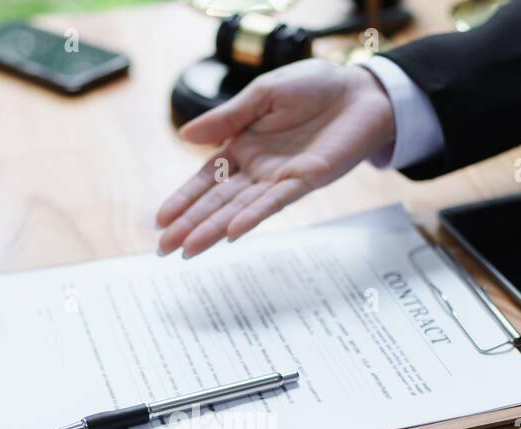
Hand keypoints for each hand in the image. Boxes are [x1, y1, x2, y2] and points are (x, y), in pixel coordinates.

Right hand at [156, 60, 394, 257]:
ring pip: (239, 208)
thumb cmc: (314, 87)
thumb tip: (185, 136)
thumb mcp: (262, 94)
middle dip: (189, 225)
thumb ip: (227, 118)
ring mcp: (280, 178)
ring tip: (188, 250)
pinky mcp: (305, 180)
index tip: (160, 221)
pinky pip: (275, 202)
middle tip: (163, 249)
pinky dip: (252, 217)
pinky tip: (231, 232)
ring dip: (212, 229)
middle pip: (216, 201)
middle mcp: (258, 168)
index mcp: (243, 146)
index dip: (183, 200)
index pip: (205, 180)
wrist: (360, 90)